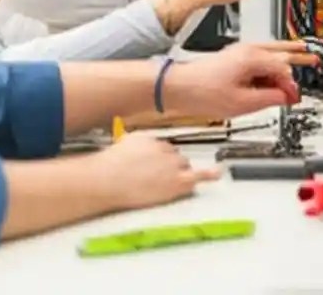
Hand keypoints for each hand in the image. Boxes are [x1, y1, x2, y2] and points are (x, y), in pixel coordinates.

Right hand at [91, 132, 220, 211]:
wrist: (106, 180)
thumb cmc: (108, 166)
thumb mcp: (122, 144)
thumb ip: (135, 144)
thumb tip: (139, 147)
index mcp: (152, 138)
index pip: (164, 148)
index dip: (158, 160)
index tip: (151, 167)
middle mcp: (165, 147)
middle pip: (175, 157)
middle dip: (167, 167)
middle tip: (152, 179)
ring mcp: (172, 163)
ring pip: (183, 166)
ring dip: (176, 175)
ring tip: (158, 185)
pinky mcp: (176, 180)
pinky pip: (197, 176)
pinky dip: (208, 175)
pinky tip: (216, 174)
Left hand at [163, 41, 318, 118]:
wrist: (178, 86)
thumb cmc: (203, 92)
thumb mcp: (243, 103)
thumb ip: (269, 98)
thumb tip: (285, 97)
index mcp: (253, 59)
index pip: (283, 70)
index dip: (291, 85)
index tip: (294, 98)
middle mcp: (248, 51)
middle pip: (281, 54)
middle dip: (297, 60)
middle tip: (314, 61)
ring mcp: (240, 52)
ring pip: (271, 50)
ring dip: (286, 55)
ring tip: (303, 51)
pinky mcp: (233, 57)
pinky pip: (260, 54)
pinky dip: (271, 58)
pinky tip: (276, 60)